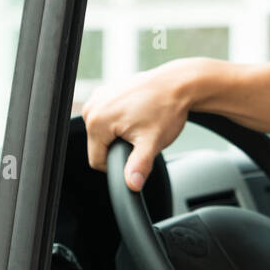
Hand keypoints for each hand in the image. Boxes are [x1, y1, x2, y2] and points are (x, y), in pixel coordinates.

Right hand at [81, 59, 199, 191]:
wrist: (178, 84)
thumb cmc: (166, 109)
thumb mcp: (152, 142)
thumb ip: (139, 166)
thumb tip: (132, 185)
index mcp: (96, 121)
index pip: (97, 161)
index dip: (117, 164)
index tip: (136, 152)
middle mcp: (92, 107)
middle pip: (98, 145)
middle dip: (119, 146)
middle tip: (141, 134)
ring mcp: (98, 96)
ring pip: (103, 132)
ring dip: (119, 133)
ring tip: (141, 122)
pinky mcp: (106, 91)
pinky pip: (108, 117)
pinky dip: (121, 119)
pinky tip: (138, 113)